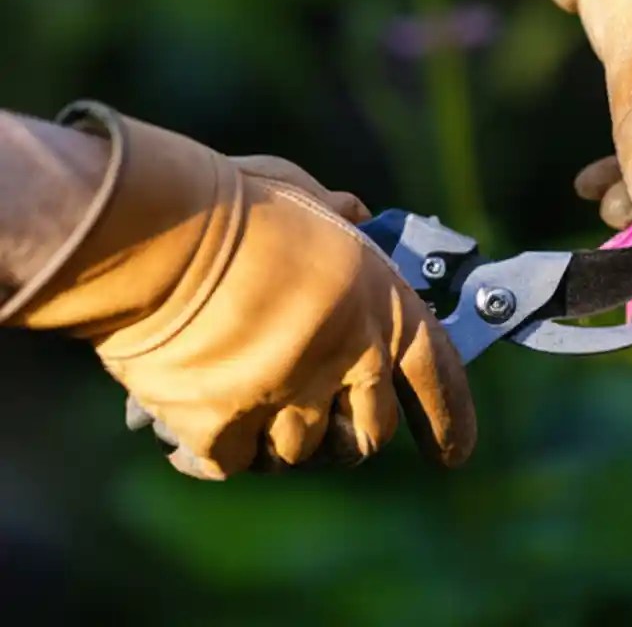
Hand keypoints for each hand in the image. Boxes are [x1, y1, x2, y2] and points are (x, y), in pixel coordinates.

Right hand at [8, 103, 473, 479]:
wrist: (153, 232)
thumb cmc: (229, 202)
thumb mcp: (304, 194)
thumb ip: (336, 216)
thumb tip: (353, 213)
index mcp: (383, 307)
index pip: (438, 377)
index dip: (450, 421)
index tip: (451, 455)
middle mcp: (348, 362)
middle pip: (369, 436)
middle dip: (354, 440)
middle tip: (331, 430)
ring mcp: (287, 401)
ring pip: (300, 454)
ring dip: (283, 443)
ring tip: (256, 413)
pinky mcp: (222, 428)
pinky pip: (233, 463)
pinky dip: (217, 455)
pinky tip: (196, 438)